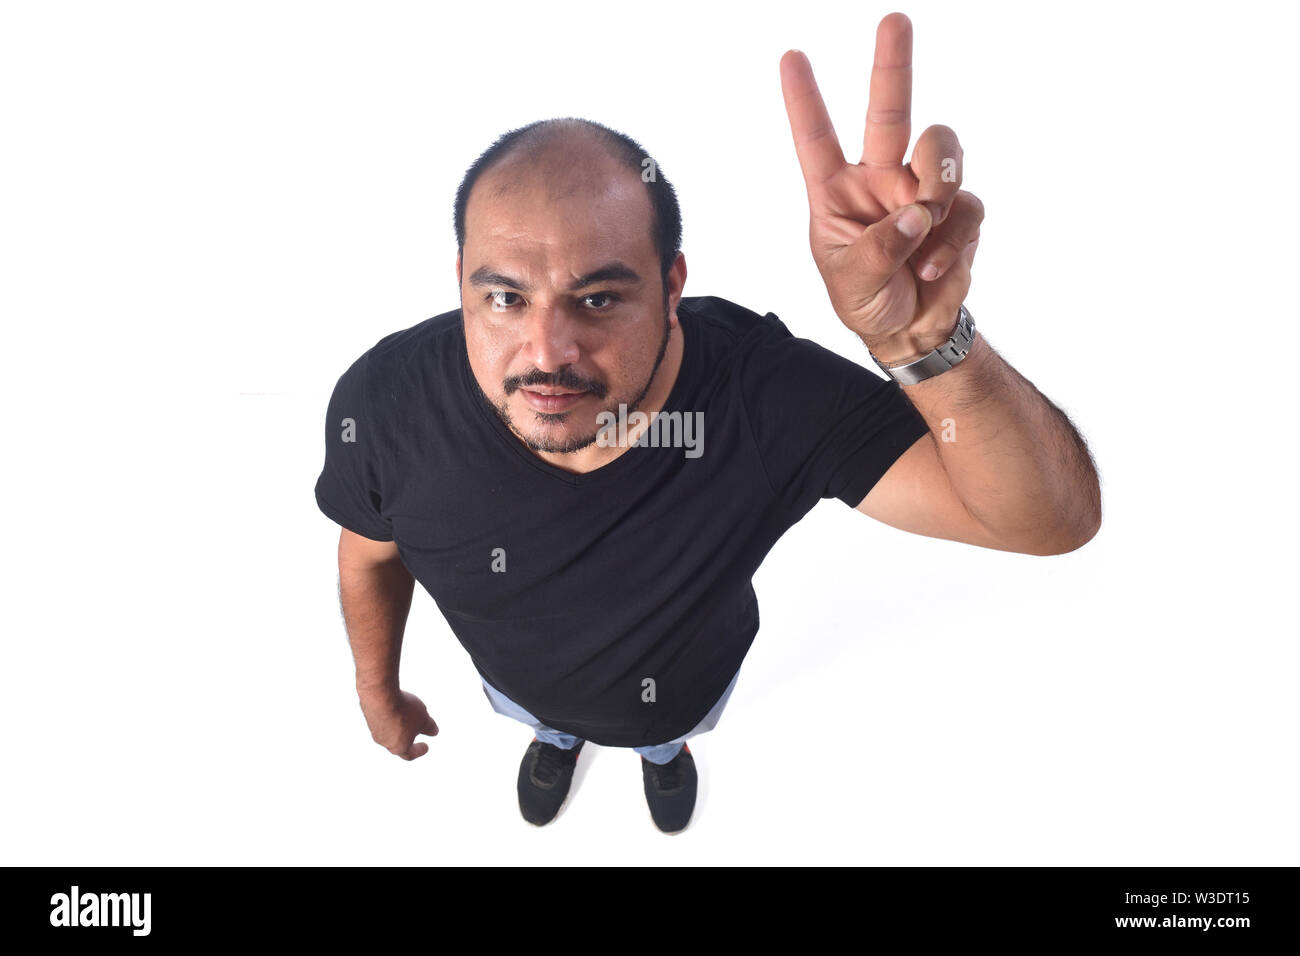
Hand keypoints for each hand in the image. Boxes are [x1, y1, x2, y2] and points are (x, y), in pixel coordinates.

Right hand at [359, 689, 439, 759]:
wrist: (379, 696)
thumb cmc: (404, 710)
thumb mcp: (424, 719)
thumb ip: (430, 727)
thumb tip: (434, 732)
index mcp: (399, 747)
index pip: (409, 754)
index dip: (418, 751)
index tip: (426, 747)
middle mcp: (384, 742)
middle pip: (397, 744)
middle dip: (407, 739)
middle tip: (415, 732)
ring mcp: (374, 729)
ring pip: (388, 731)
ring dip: (397, 725)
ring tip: (406, 714)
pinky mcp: (368, 716)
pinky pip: (381, 718)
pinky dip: (389, 715)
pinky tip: (394, 704)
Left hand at [779, 13, 983, 362]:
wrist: (911, 332)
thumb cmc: (866, 301)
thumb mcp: (852, 281)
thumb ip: (878, 248)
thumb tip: (915, 212)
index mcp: (837, 193)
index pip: (818, 139)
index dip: (805, 100)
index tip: (791, 57)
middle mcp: (880, 180)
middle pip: (889, 112)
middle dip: (892, 65)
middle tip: (894, 20)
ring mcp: (921, 190)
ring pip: (940, 149)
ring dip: (938, 184)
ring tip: (924, 227)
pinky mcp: (957, 211)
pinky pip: (966, 204)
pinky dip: (952, 238)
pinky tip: (933, 267)